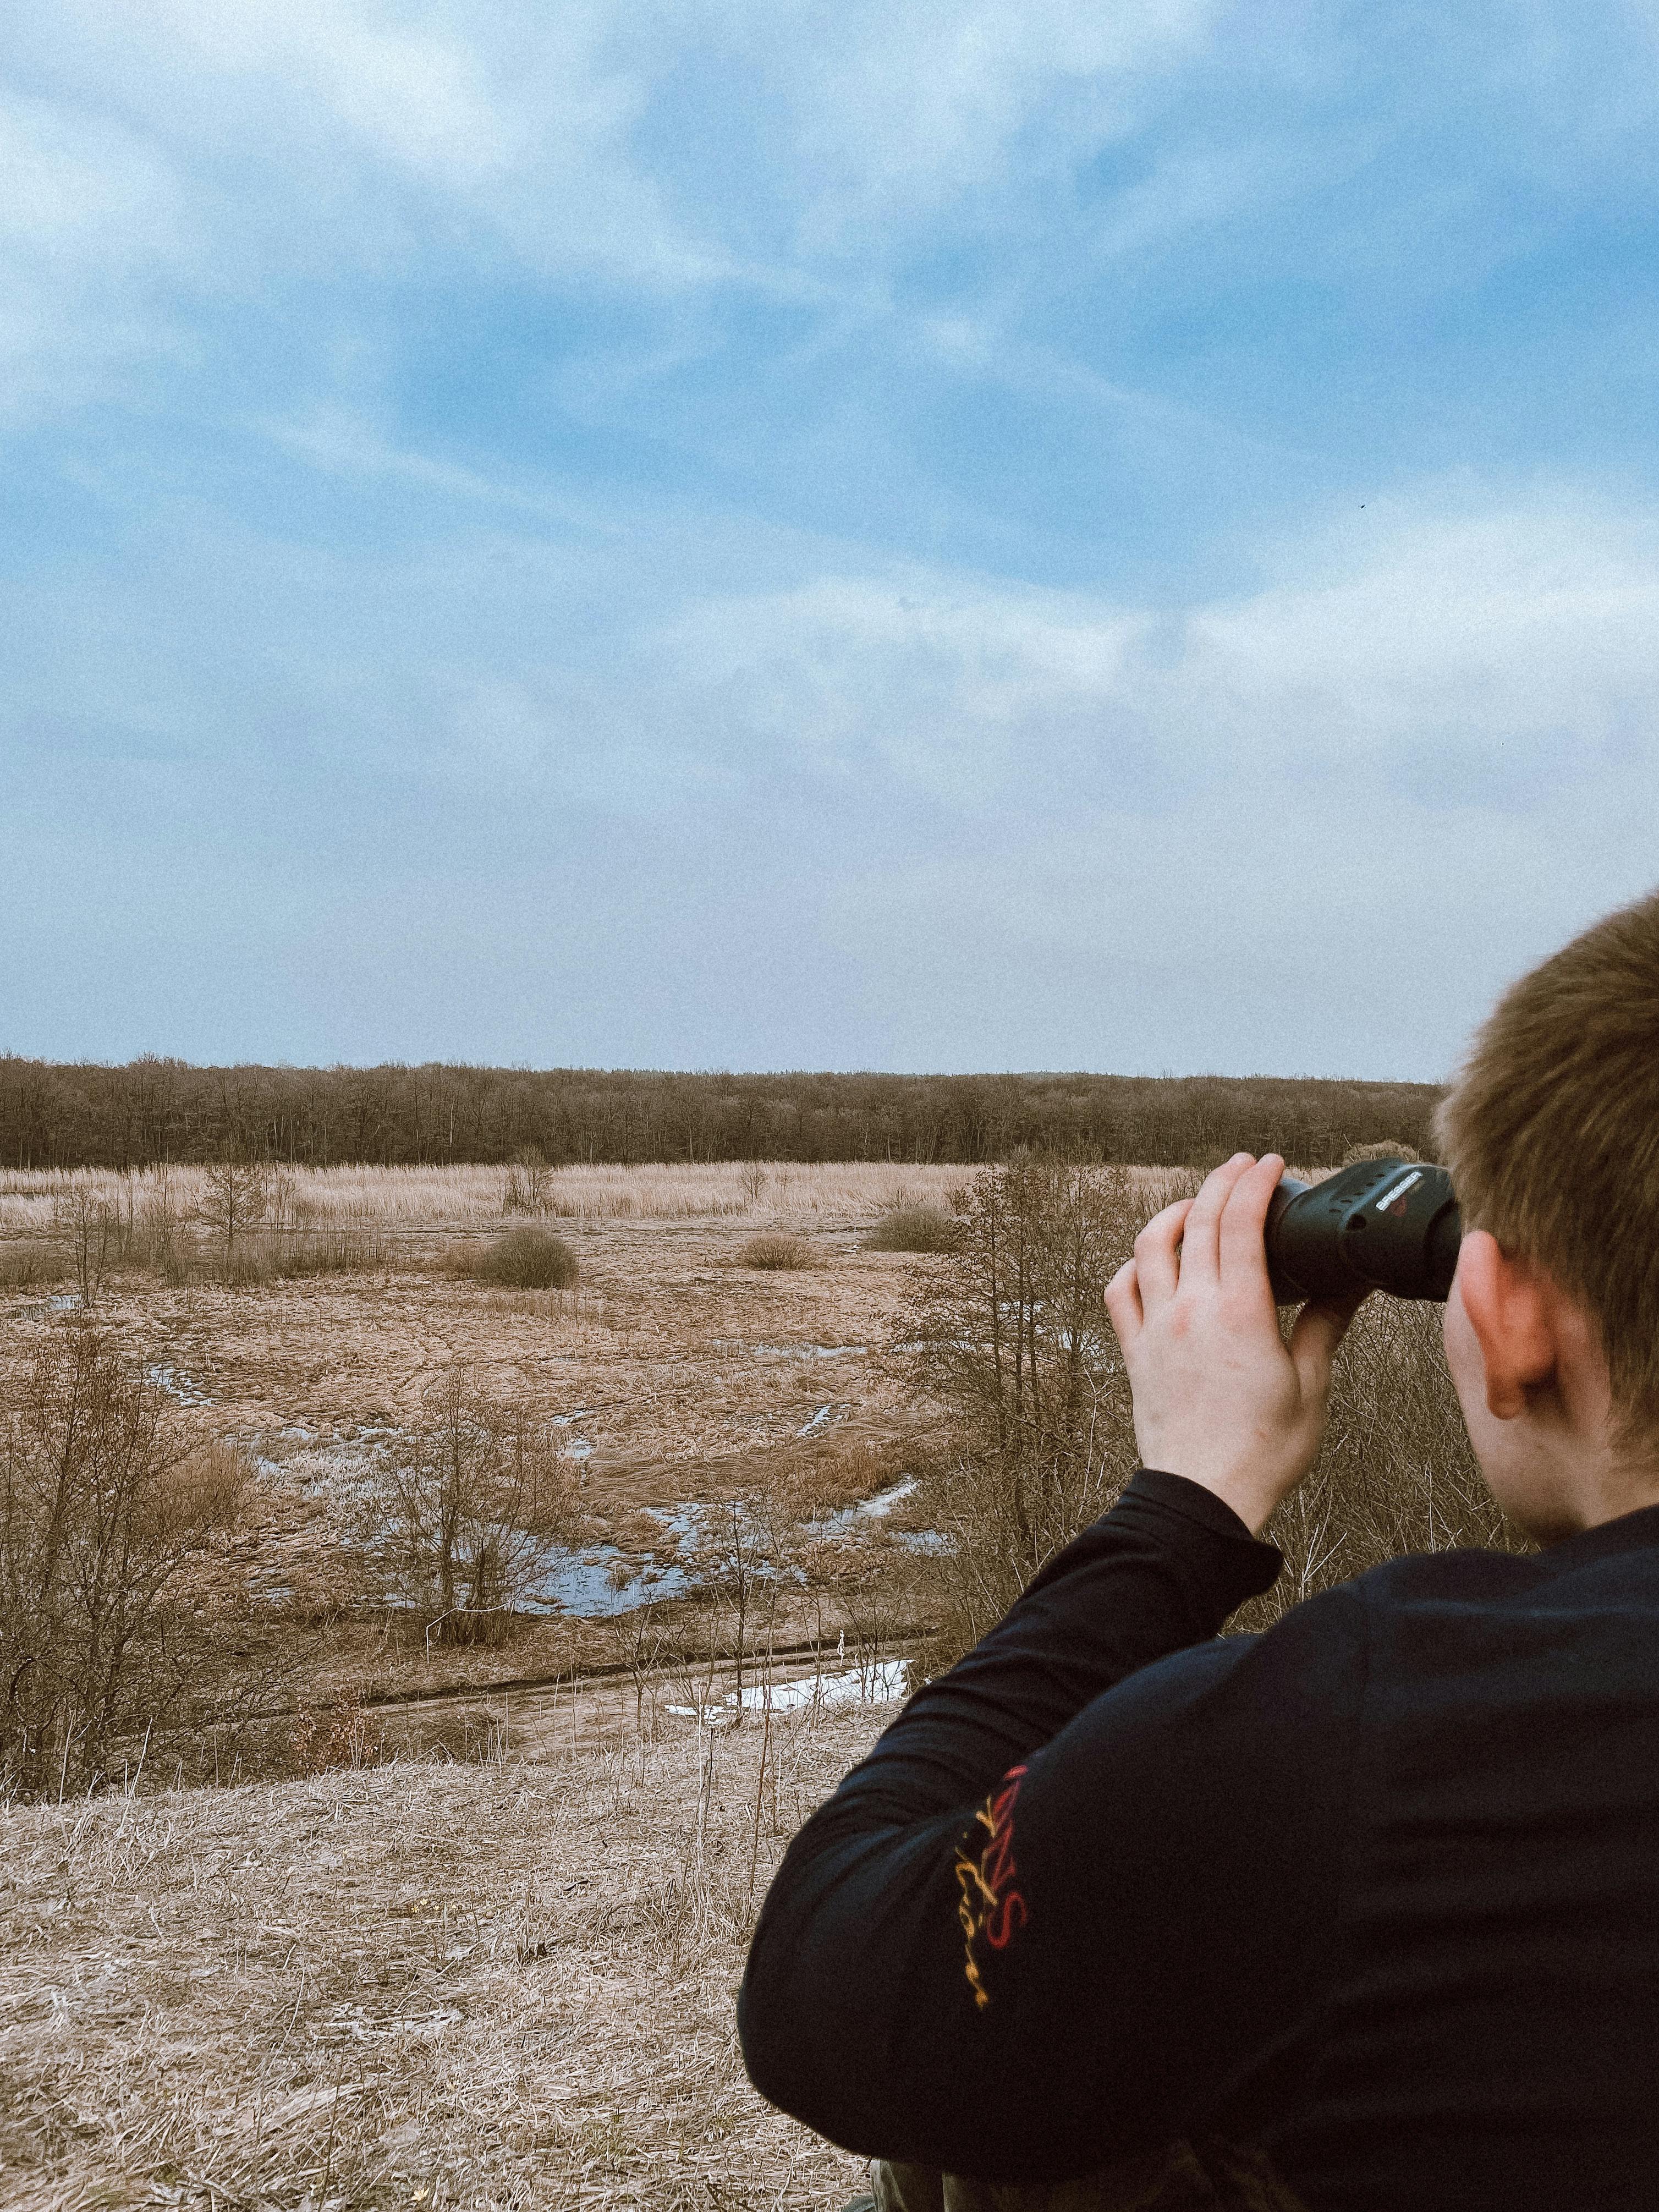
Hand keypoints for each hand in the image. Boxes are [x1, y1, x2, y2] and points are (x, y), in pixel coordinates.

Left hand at [1103, 1153, 1364, 1535]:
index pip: (1243, 1222)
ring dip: (1173, 1213)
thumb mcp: (1311, 1385)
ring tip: (1196, 1204)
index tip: (1272, 1163)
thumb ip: (1323, 1326)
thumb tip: (1349, 1285)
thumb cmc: (1262, 1450)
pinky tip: (1152, 1262)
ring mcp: (1156, 1327)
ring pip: (1150, 1246)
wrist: (1205, 1495)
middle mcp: (1191, 1309)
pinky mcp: (1134, 1351)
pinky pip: (1121, 1291)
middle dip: (1222, 1181)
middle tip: (1243, 1165)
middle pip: (1199, 1220)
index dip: (1256, 1182)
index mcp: (1240, 1312)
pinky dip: (1133, 1265)